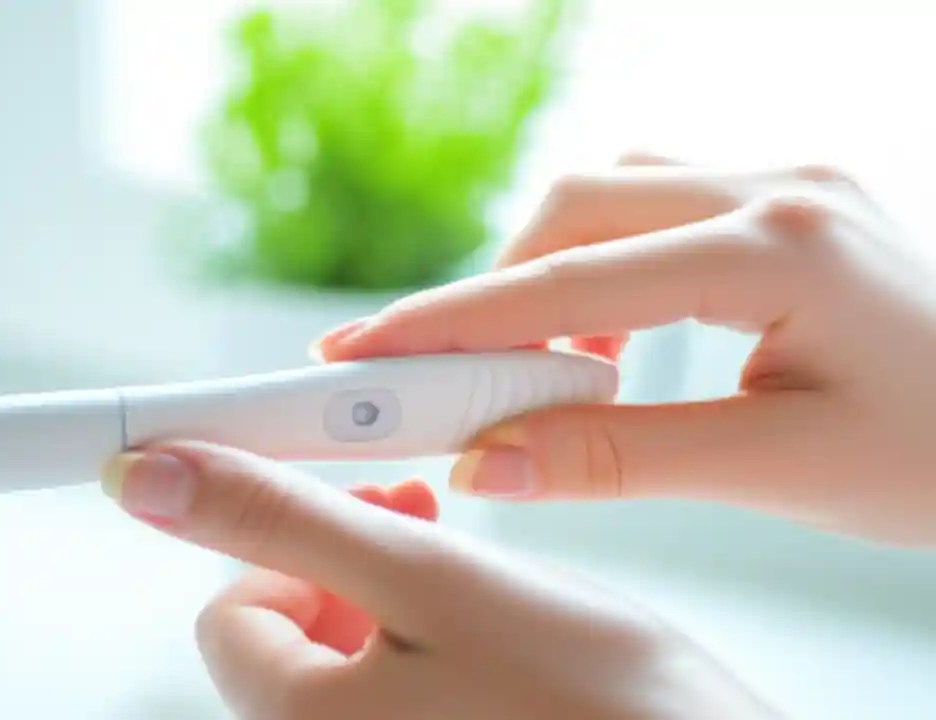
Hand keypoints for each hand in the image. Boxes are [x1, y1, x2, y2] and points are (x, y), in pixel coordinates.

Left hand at [101, 443, 773, 718]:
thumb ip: (281, 521)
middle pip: (290, 636)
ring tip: (474, 574)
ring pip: (354, 656)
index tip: (349, 485)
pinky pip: (408, 690)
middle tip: (425, 522)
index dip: (285, 538)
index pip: (231, 611)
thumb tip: (149, 479)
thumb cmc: (604, 703)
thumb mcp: (429, 582)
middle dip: (348, 565)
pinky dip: (436, 638)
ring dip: (398, 593)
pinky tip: (500, 624)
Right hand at [315, 156, 935, 545]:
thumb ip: (619, 458)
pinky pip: (654, 205)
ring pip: (609, 195)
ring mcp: (782, 181)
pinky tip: (601, 334)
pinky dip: (600, 265)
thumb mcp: (776, 469)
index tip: (367, 353)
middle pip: (578, 207)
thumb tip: (488, 463)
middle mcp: (776, 185)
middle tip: (440, 375)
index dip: (455, 321)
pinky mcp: (781, 199)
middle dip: (494, 290)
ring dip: (547, 273)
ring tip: (527, 364)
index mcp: (778, 244)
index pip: (573, 280)